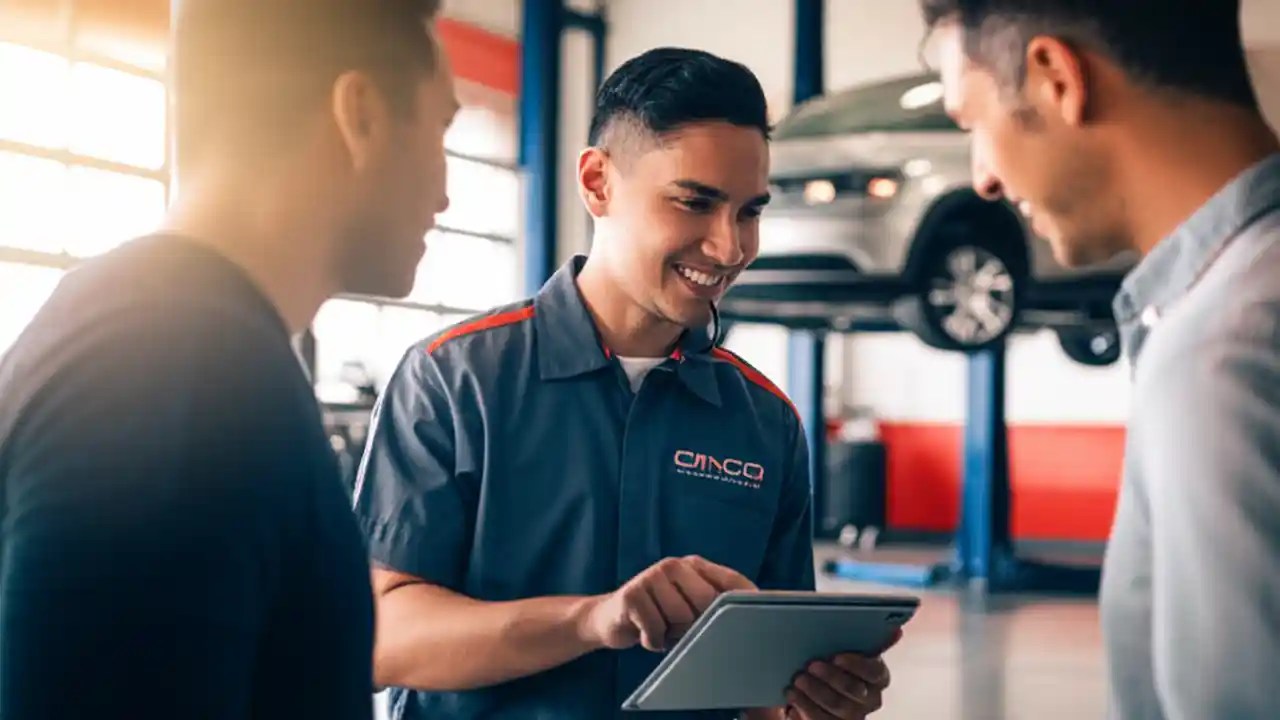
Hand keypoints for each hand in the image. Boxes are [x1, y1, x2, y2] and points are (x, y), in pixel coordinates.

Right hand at [582, 555, 755, 651]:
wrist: (609, 618)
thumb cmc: (658, 615)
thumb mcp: (687, 607)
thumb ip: (711, 605)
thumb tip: (746, 622)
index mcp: (693, 566)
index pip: (731, 580)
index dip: (748, 599)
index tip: (761, 620)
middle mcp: (674, 566)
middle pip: (707, 601)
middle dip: (700, 624)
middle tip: (685, 631)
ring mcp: (651, 577)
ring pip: (682, 618)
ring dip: (673, 635)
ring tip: (663, 630)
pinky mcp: (632, 595)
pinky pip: (655, 630)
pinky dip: (653, 641)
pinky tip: (646, 634)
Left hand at [783, 629, 900, 718]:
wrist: (817, 684)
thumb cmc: (834, 662)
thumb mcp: (844, 648)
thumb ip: (864, 639)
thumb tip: (896, 631)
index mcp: (878, 676)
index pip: (875, 672)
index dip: (857, 665)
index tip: (837, 656)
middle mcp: (870, 698)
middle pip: (855, 690)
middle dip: (831, 677)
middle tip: (811, 665)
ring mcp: (854, 715)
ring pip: (838, 707)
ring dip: (816, 692)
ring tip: (798, 680)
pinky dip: (805, 706)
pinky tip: (793, 694)